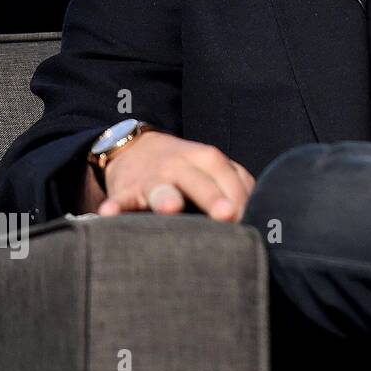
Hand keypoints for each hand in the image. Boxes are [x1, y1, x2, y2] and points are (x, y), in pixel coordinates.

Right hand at [96, 130, 255, 221]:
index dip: (242, 197)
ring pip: (160, 188)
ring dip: (165, 198)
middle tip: (228, 215)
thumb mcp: (211, 168)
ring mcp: (152, 178)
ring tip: (171, 208)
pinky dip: (114, 207)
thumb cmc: (186, 169)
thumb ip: (235, 185)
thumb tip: (262, 213)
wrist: (135, 149)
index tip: (252, 221)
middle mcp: (180, 164)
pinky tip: (108, 215)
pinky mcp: (125, 191)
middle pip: (200, 181)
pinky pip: (119, 200)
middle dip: (214, 197)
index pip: (231, 176)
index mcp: (207, 158)